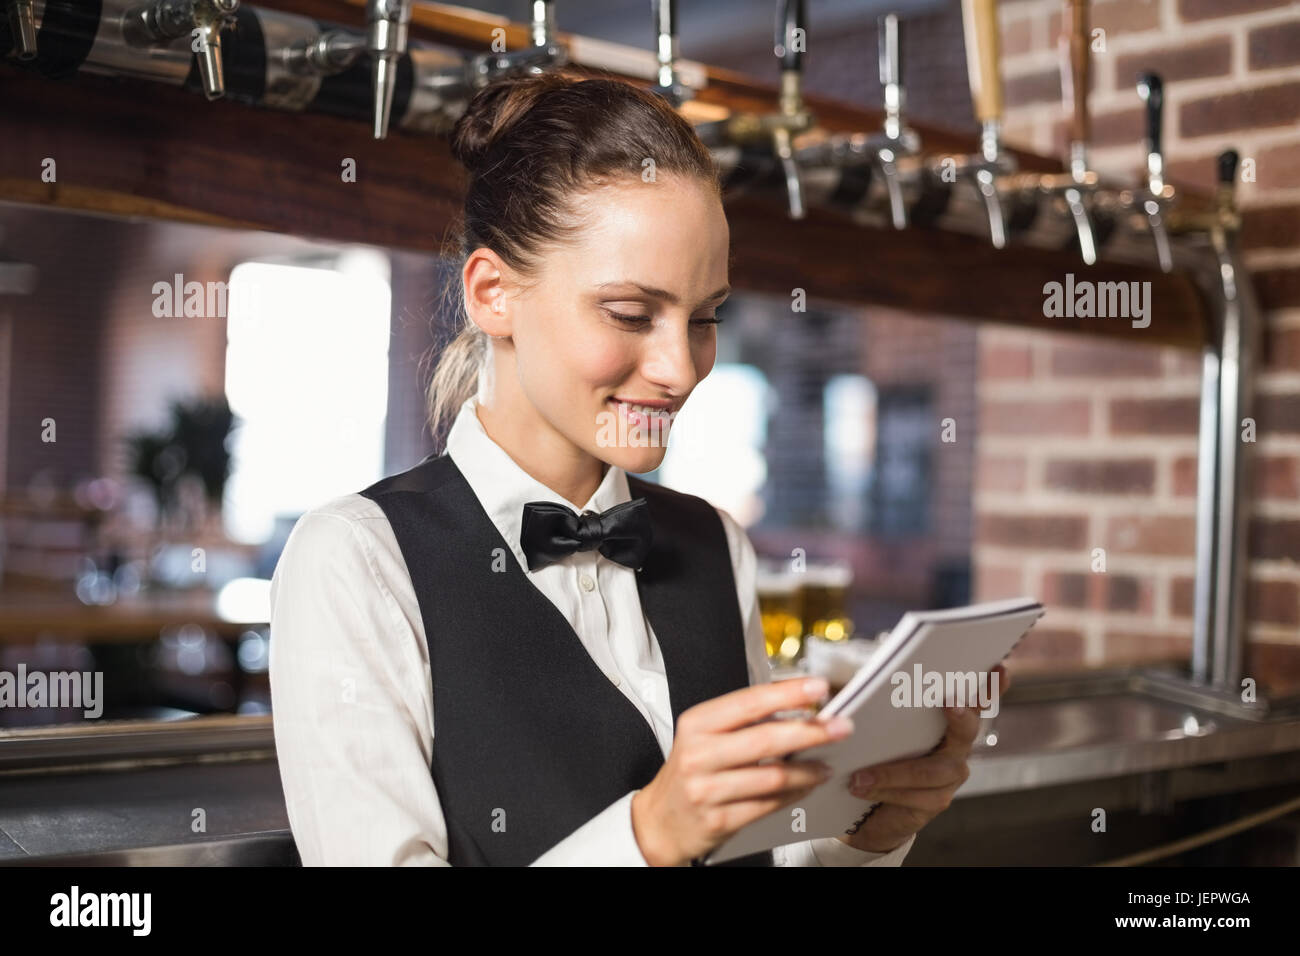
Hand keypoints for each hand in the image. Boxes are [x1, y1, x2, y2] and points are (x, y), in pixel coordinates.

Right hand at [631, 677, 853, 865]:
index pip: (749, 702)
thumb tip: (797, 708)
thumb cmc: (690, 771)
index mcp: (697, 723)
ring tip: (826, 764)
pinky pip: (768, 805)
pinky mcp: (719, 819)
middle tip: (840, 726)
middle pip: (766, 738)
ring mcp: (707, 789)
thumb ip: (743, 721)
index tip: (818, 688)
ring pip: (772, 776)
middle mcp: (699, 754)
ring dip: (808, 770)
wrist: (660, 820)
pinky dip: (794, 794)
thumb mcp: (703, 735)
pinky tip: (807, 786)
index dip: (787, 693)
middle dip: (810, 731)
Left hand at [836, 663, 1009, 853]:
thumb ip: (877, 702)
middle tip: (950, 704)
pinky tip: (859, 787)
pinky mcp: (937, 801)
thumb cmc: (877, 750)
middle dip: (961, 716)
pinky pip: (916, 797)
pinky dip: (884, 790)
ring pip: (930, 772)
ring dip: (892, 772)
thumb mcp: (875, 722)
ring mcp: (951, 777)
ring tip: (859, 775)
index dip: (988, 686)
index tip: (998, 668)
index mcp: (948, 719)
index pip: (975, 698)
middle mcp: (958, 746)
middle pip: (966, 730)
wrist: (870, 802)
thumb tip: (857, 684)